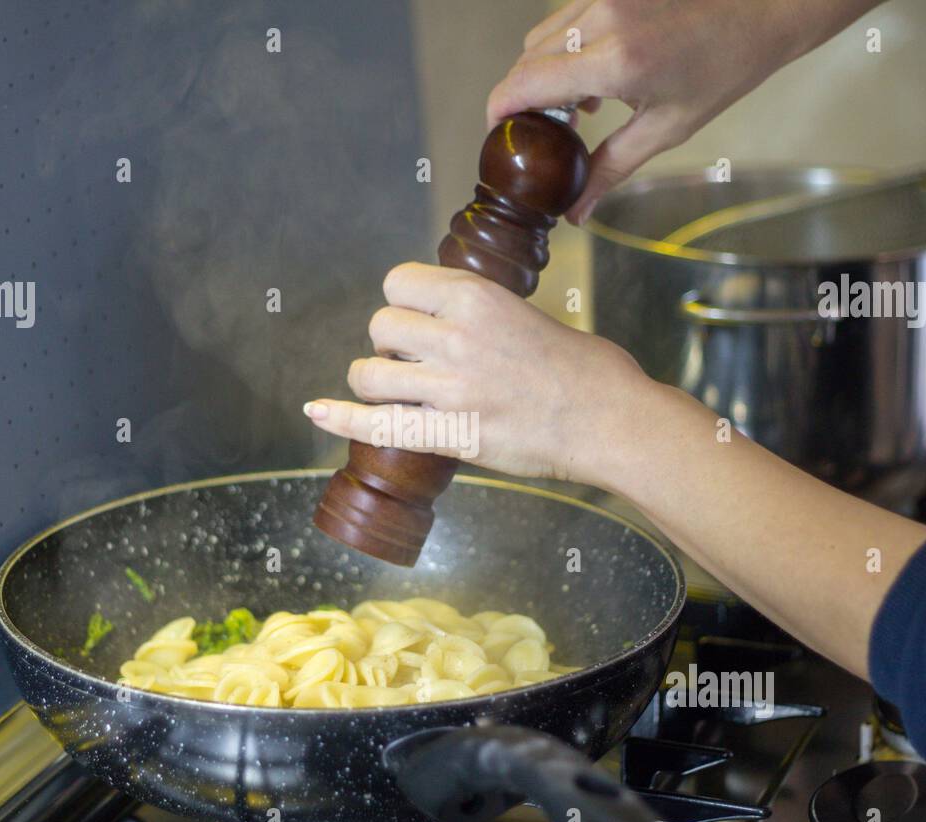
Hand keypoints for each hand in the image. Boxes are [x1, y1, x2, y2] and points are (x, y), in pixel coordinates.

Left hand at [303, 263, 650, 485]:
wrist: (609, 419)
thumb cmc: (583, 370)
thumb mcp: (528, 315)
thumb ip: (479, 315)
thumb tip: (443, 320)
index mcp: (478, 297)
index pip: (399, 282)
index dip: (402, 303)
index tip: (416, 322)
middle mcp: (457, 336)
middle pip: (379, 327)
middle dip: (389, 345)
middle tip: (417, 364)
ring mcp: (450, 388)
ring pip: (368, 374)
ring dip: (374, 382)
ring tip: (398, 392)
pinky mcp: (450, 434)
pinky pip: (375, 425)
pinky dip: (339, 419)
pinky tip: (316, 411)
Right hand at [488, 0, 879, 223]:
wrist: (765, 7)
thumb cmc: (726, 67)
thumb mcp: (667, 129)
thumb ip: (609, 170)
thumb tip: (576, 212)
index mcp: (615, 61)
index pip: (524, 83)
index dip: (499, 111)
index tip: (498, 134)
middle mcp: (604, 18)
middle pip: (526, 59)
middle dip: (523, 97)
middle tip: (543, 133)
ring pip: (541, 35)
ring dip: (544, 71)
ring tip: (576, 106)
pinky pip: (566, 17)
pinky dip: (565, 47)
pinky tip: (595, 75)